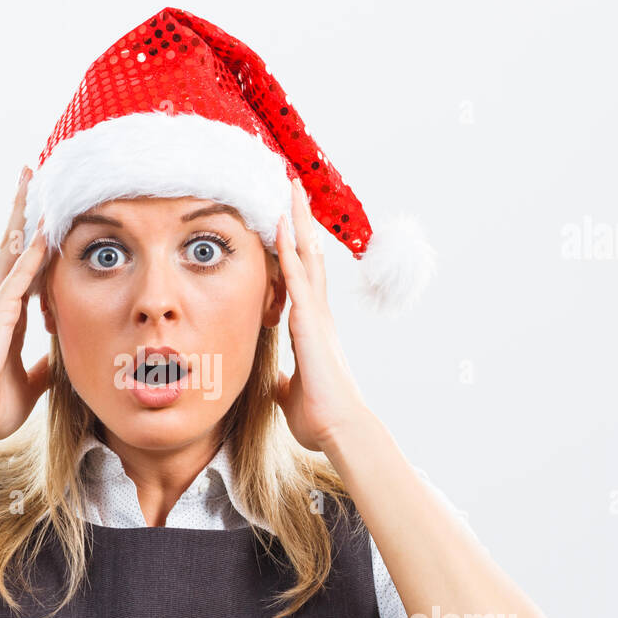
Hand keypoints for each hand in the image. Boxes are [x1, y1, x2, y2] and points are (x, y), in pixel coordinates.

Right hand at [0, 167, 51, 442]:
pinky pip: (17, 278)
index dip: (35, 241)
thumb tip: (59, 360)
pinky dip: (31, 255)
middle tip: (31, 175)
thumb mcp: (30, 383)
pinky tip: (43, 231)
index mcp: (6, 318)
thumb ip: (43, 367)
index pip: (25, 270)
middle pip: (13, 247)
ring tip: (32, 182)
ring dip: (24, 217)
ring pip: (12, 251)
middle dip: (22, 211)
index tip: (44, 214)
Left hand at [273, 177, 367, 451]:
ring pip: (307, 257)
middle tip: (293, 188)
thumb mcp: (290, 394)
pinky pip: (297, 277)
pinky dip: (289, 249)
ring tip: (290, 188)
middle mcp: (318, 314)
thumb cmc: (320, 416)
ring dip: (298, 222)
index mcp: (312, 328)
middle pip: (309, 256)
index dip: (295, 249)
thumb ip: (284, 382)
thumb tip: (276, 382)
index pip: (302, 278)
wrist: (340, 429)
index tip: (286, 221)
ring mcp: (317, 315)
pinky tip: (281, 224)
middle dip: (301, 222)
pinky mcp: (311, 322)